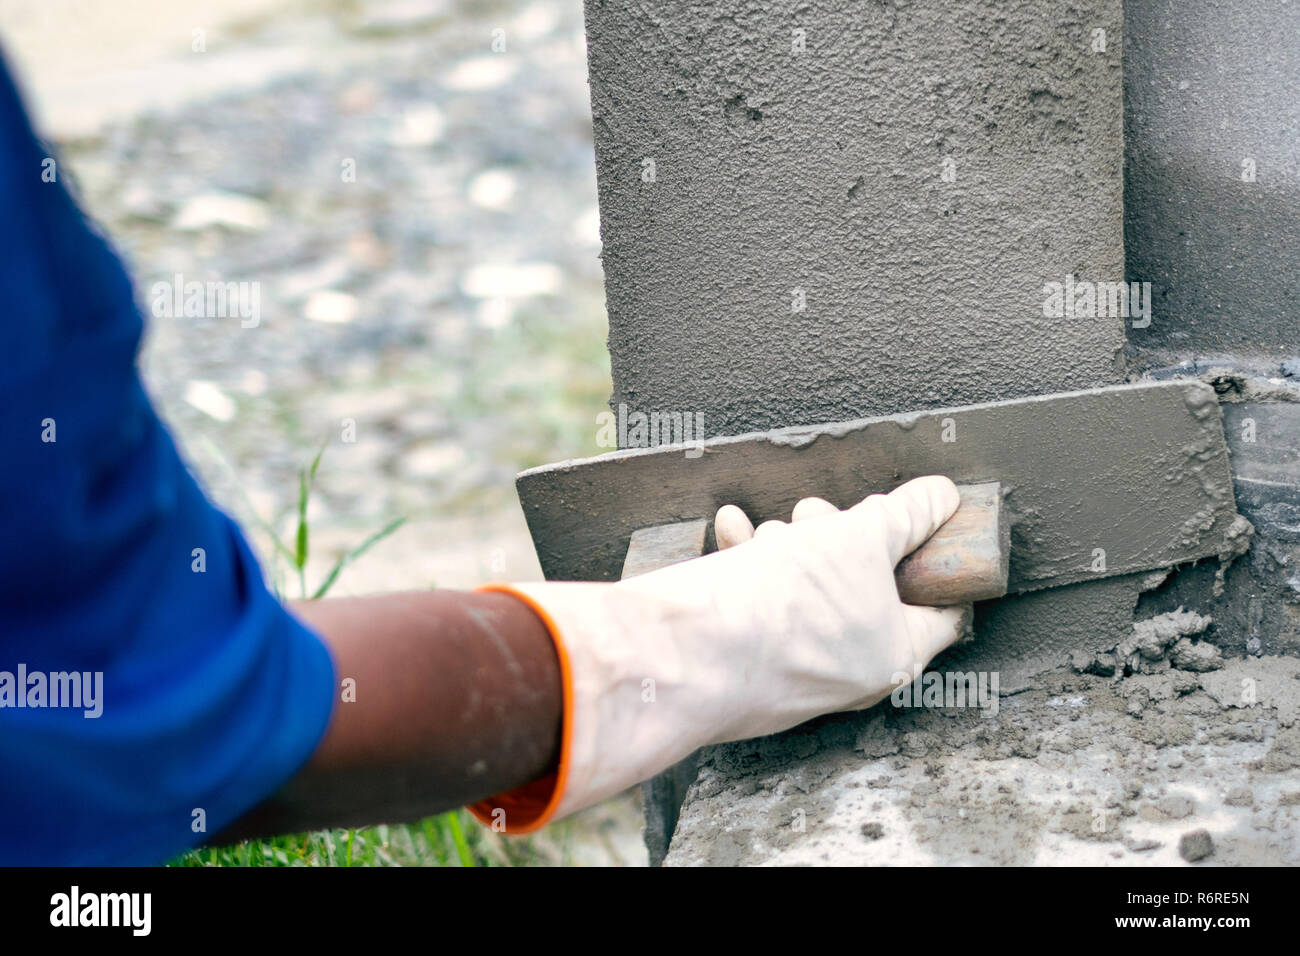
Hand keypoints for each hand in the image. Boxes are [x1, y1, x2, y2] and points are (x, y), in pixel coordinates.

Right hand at [476, 475, 970, 829]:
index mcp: (893, 655)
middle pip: (866, 590)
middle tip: (821, 513)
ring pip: (808, 594)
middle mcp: (847, 675)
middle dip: (845, 538)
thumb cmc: (780, 605)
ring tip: (774, 527)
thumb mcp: (859, 539)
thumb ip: (907, 516)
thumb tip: (941, 497)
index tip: (926, 520)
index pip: (943, 607)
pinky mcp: (743, 663)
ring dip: (793, 547)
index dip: (938, 554)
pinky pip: (759, 605)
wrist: (676, 651)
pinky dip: (749, 563)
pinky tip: (731, 530)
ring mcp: (792, 672)